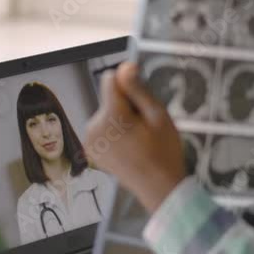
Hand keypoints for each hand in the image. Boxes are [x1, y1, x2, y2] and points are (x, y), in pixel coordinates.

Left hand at [84, 62, 185, 212]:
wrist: (157, 188)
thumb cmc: (163, 152)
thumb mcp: (158, 116)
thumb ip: (137, 90)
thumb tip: (125, 66)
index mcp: (111, 115)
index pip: (110, 80)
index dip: (128, 85)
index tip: (142, 100)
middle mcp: (94, 125)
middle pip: (109, 99)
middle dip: (126, 107)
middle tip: (145, 129)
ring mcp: (90, 139)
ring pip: (106, 114)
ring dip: (120, 121)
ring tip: (138, 140)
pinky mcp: (91, 149)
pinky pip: (102, 129)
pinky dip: (113, 134)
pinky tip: (128, 148)